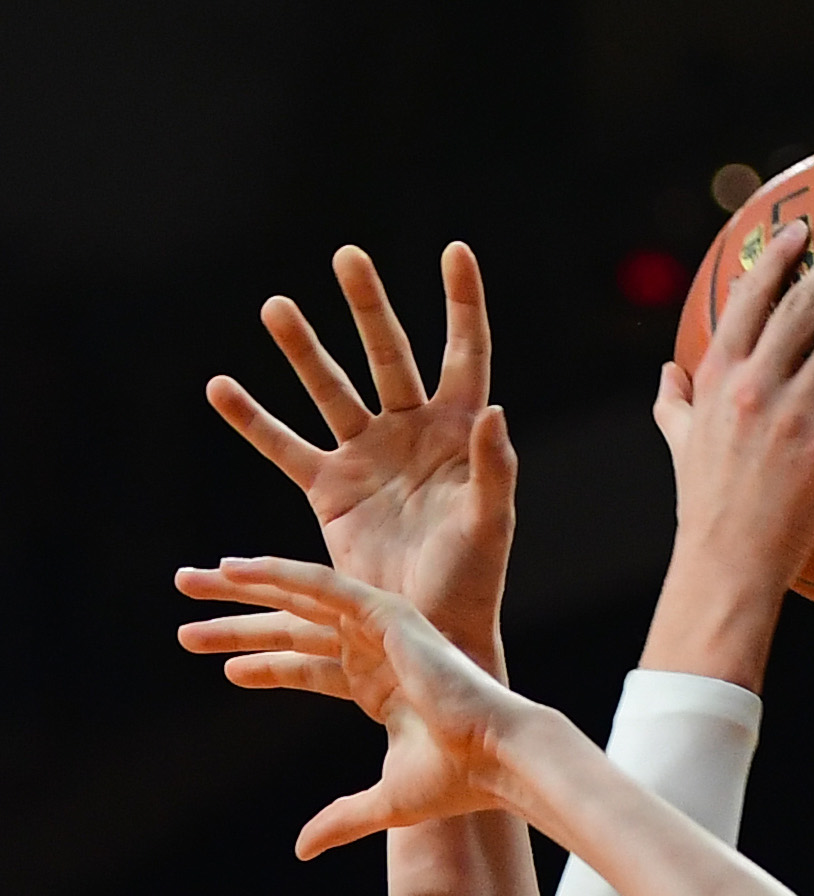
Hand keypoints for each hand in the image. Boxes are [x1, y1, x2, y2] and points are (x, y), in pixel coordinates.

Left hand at [176, 557, 525, 854]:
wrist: (497, 758)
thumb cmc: (456, 782)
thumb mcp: (387, 803)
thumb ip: (343, 819)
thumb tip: (302, 849)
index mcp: (381, 689)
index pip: (313, 669)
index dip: (270, 668)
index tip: (228, 671)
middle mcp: (379, 652)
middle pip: (295, 631)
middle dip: (240, 625)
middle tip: (187, 622)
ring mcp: (382, 629)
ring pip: (298, 601)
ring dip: (243, 591)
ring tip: (191, 582)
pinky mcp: (386, 612)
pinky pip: (320, 583)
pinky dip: (277, 572)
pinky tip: (234, 567)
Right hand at [207, 243, 514, 676]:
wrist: (429, 630)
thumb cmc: (473, 580)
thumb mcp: (489, 525)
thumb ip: (494, 468)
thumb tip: (496, 410)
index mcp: (460, 435)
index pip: (463, 355)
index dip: (461, 305)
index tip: (454, 250)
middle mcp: (412, 434)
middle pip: (388, 355)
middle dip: (368, 307)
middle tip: (347, 256)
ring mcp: (367, 457)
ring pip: (330, 389)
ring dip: (303, 350)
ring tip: (275, 307)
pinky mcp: (329, 490)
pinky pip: (285, 446)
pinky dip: (252, 419)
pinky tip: (221, 386)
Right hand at [638, 221, 813, 686]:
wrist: (724, 563)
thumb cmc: (703, 507)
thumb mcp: (679, 443)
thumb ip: (674, 401)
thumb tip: (667, 372)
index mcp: (718, 375)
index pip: (748, 300)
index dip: (777, 260)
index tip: (800, 231)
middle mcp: (755, 385)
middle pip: (800, 307)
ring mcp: (792, 415)